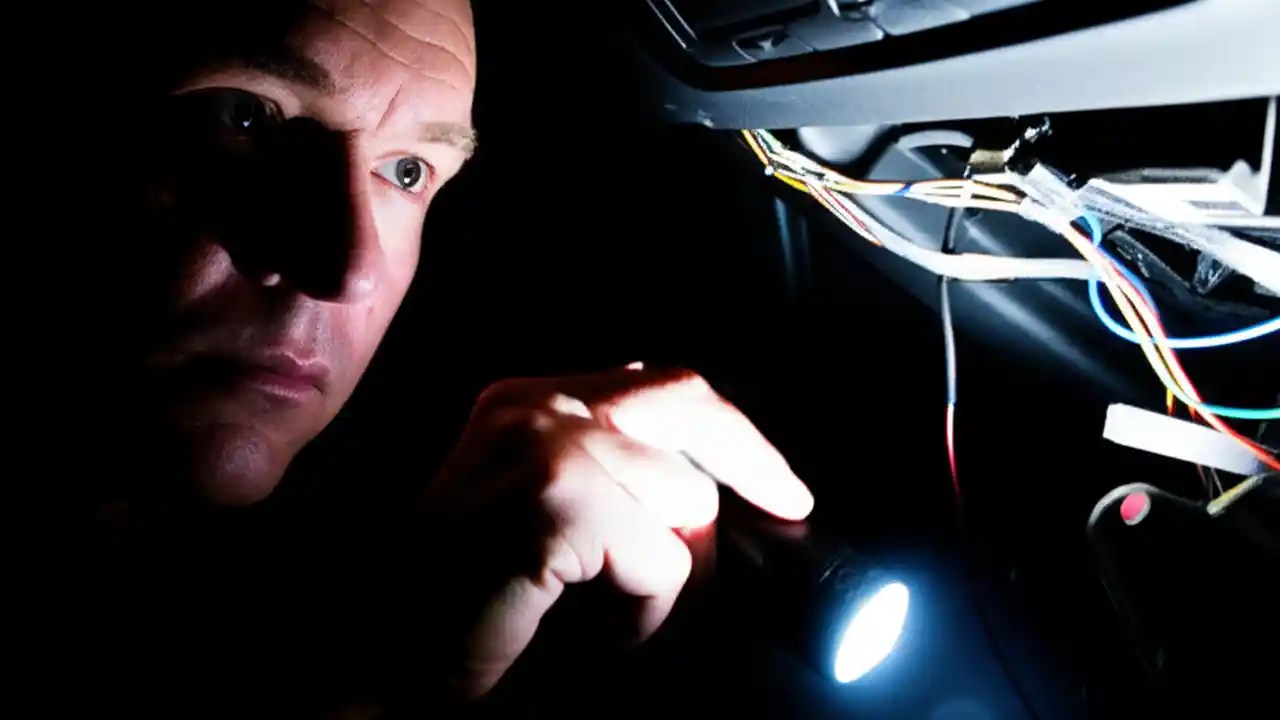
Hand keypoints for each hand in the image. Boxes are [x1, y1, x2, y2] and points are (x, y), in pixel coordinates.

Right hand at [418, 365, 812, 697]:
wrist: (378, 653)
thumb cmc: (467, 600)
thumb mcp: (548, 515)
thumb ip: (616, 477)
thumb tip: (708, 484)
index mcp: (529, 398)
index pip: (667, 387)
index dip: (738, 437)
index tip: (782, 485)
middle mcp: (534, 403)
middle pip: (690, 409)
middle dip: (747, 470)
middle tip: (771, 517)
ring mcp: (542, 446)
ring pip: (686, 503)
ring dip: (663, 576)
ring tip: (599, 608)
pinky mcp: (553, 504)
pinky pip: (660, 566)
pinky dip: (638, 620)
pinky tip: (582, 633)